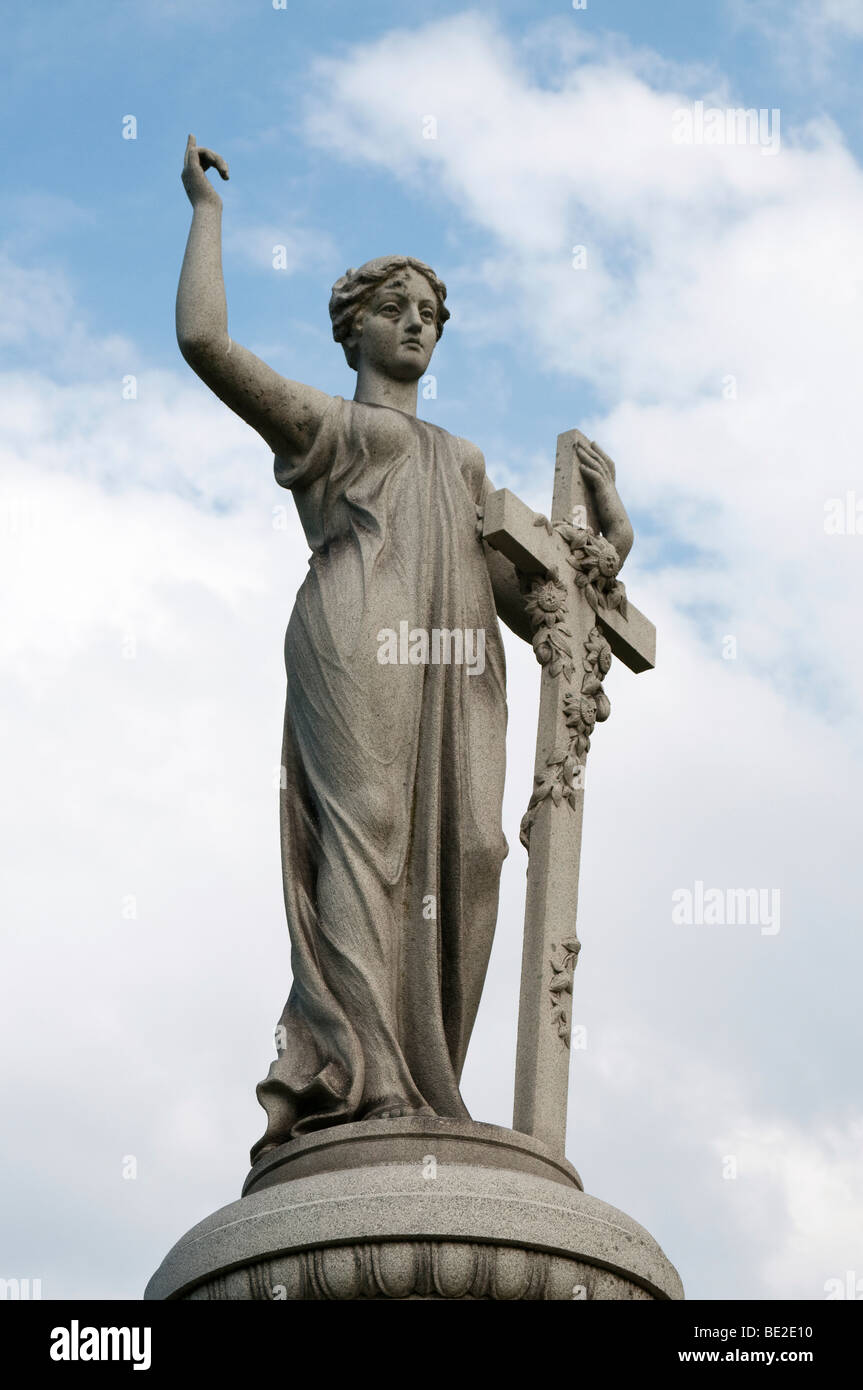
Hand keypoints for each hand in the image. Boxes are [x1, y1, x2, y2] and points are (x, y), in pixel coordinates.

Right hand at [181, 134, 228, 208]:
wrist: (207, 212)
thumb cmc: (212, 210)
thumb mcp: (214, 197)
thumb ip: (214, 188)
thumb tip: (222, 179)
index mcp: (189, 180)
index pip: (190, 160)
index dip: (191, 147)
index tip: (191, 135)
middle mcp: (186, 174)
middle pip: (197, 154)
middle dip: (213, 157)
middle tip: (226, 172)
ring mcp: (187, 170)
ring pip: (202, 151)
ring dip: (218, 160)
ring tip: (226, 174)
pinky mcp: (192, 168)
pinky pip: (200, 151)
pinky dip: (213, 157)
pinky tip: (222, 170)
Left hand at [575, 438, 632, 561]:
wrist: (621, 537)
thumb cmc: (612, 531)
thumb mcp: (601, 517)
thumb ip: (594, 510)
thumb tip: (580, 517)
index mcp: (611, 492)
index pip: (608, 469)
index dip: (601, 456)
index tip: (594, 446)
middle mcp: (611, 488)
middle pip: (603, 463)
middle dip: (593, 451)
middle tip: (583, 440)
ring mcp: (609, 490)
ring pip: (599, 467)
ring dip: (587, 457)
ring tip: (577, 448)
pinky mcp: (605, 495)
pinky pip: (597, 479)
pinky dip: (589, 471)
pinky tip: (581, 466)